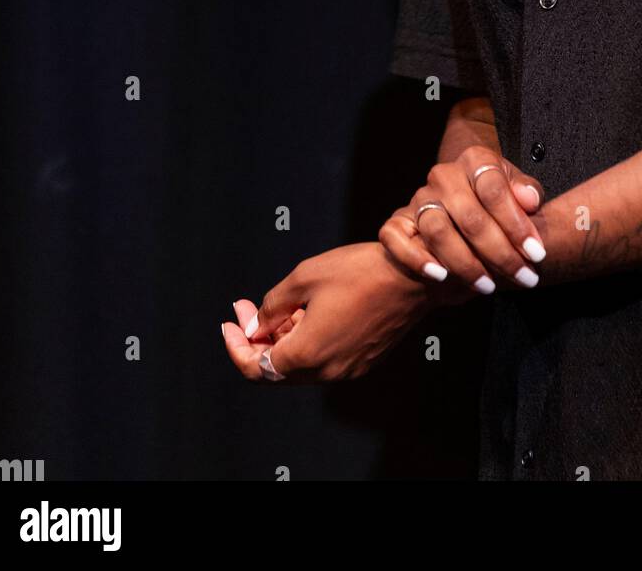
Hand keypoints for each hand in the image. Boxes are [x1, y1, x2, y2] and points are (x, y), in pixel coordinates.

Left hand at [222, 242, 450, 383]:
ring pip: (300, 364)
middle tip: (248, 309)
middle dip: (257, 338)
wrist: (413, 276)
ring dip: (283, 338)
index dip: (235, 348)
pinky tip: (308, 312)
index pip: (256, 367)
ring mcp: (347, 368)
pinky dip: (307, 340)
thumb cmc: (360, 271)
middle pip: (276, 368)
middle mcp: (326, 370)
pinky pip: (323, 358)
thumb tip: (257, 325)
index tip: (228, 323)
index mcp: (307, 353)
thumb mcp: (305, 276)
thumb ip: (273, 304)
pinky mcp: (363, 360)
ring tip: (282, 305)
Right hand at [377, 148, 545, 293]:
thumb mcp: (517, 196)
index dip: (516, 224)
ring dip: (465, 263)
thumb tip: (529, 199)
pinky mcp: (398, 223)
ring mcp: (419, 198)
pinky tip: (441, 276)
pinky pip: (399, 241)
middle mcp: (444, 175)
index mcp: (475, 160)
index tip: (536, 254)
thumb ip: (527, 193)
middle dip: (500, 253)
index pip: (493, 189)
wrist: (460, 221)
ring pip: (437, 230)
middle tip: (523, 278)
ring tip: (488, 286)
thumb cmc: (494, 208)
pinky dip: (419, 260)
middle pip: (470, 216)